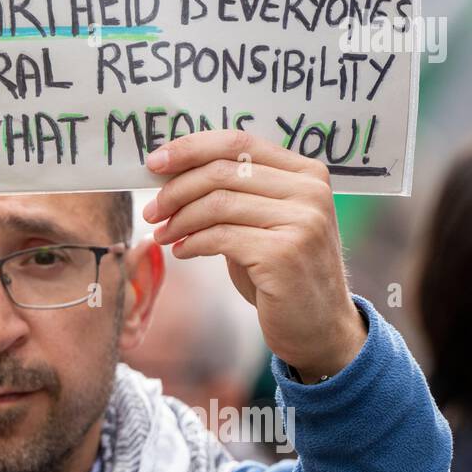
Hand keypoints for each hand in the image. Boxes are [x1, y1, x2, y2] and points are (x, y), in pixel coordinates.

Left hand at [141, 130, 367, 382]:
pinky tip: (181, 251)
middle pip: (222, 171)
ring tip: (161, 234)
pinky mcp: (284, 254)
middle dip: (176, 189)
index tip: (154, 163)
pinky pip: (219, 236)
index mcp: (306, 173)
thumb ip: (236, 191)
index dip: (190, 148)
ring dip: (179, 219)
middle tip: (151, 210)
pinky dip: (191, 243)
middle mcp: (309, 191)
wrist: (320, 328)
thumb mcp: (264, 221)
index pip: (238, 143)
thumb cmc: (281, 272)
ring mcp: (302, 221)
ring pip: (217, 203)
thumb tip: (173, 170)